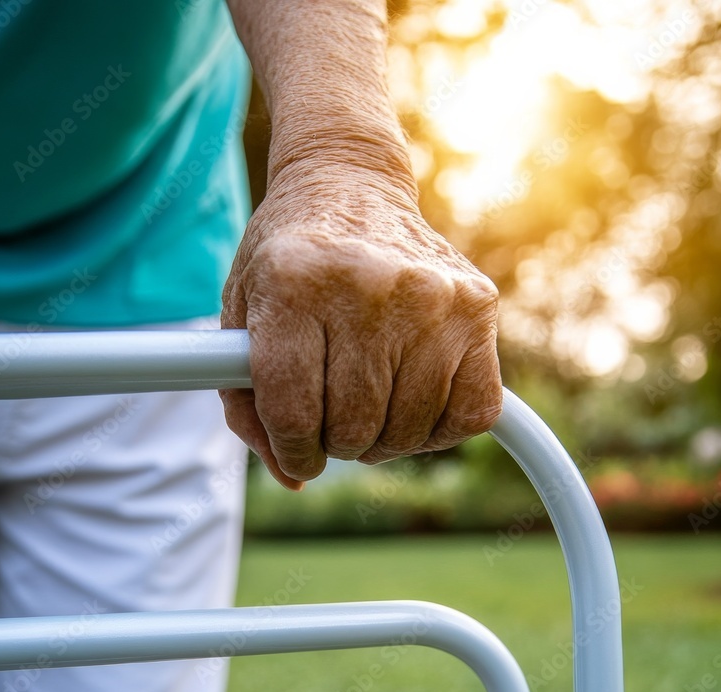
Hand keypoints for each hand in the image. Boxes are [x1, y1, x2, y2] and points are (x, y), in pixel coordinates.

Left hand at [220, 155, 501, 490]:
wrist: (351, 186)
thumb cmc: (290, 262)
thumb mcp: (242, 318)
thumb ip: (248, 405)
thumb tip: (294, 478)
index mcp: (292, 282)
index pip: (293, 413)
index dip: (293, 449)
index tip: (298, 448)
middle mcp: (368, 284)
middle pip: (353, 426)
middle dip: (336, 440)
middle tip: (333, 413)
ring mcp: (432, 294)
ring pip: (408, 430)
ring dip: (384, 437)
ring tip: (369, 402)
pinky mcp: (478, 306)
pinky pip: (469, 414)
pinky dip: (438, 427)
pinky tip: (413, 399)